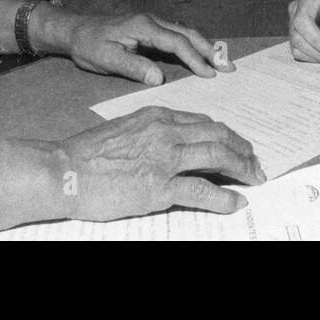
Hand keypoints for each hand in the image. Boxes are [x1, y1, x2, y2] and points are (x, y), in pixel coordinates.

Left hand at [44, 10, 236, 84]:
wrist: (76, 31)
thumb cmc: (89, 46)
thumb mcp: (106, 59)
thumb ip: (132, 67)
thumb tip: (158, 78)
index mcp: (144, 27)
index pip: (176, 42)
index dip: (194, 58)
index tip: (209, 74)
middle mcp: (152, 21)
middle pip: (188, 33)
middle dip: (210, 49)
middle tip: (228, 67)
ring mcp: (152, 23)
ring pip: (186, 32)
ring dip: (205, 46)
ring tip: (223, 62)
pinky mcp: (151, 29)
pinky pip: (178, 35)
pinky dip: (194, 44)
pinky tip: (203, 55)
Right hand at [53, 106, 265, 220]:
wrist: (64, 170)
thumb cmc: (86, 153)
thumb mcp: (125, 130)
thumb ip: (151, 133)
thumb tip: (173, 146)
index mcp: (157, 116)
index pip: (203, 122)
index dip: (226, 135)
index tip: (237, 145)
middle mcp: (166, 132)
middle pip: (218, 135)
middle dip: (242, 149)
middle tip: (255, 162)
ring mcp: (165, 158)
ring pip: (217, 156)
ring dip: (242, 168)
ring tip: (254, 178)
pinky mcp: (160, 187)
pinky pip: (202, 190)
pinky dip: (224, 197)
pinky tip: (235, 202)